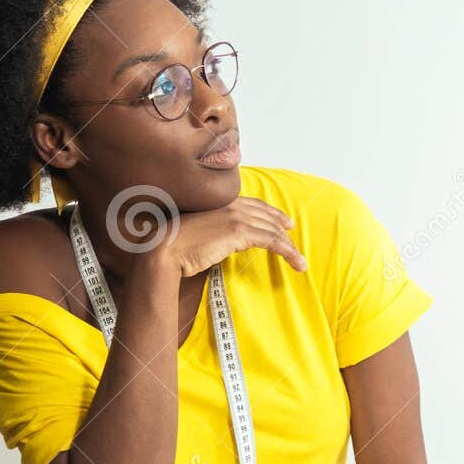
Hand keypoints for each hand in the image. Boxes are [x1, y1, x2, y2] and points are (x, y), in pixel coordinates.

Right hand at [153, 196, 305, 276]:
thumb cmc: (173, 244)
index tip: (283, 221)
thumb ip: (212, 229)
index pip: (253, 204)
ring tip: (299, 261)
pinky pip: (272, 241)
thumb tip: (222, 240)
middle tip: (293, 234)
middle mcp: (230, 205)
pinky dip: (288, 252)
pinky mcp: (240, 232)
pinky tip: (296, 262)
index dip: (270, 212)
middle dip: (282, 226)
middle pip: (266, 215)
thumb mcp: (196, 231)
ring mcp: (236, 217)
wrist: (164, 248)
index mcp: (219, 202)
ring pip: (272, 230)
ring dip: (289, 247)